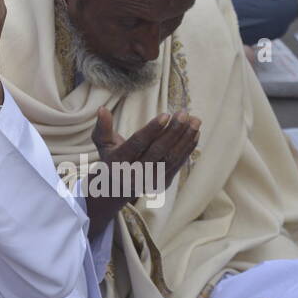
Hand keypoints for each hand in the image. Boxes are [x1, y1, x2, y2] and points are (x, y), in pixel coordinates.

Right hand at [87, 106, 200, 237]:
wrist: (117, 188)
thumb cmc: (111, 158)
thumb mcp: (102, 144)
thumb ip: (103, 127)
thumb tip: (102, 109)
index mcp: (118, 162)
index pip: (137, 144)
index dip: (152, 130)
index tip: (166, 115)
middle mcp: (135, 174)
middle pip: (158, 151)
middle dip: (173, 131)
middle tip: (184, 114)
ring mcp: (151, 181)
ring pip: (171, 158)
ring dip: (185, 139)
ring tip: (195, 121)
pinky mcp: (163, 182)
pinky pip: (178, 163)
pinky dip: (188, 148)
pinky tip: (195, 133)